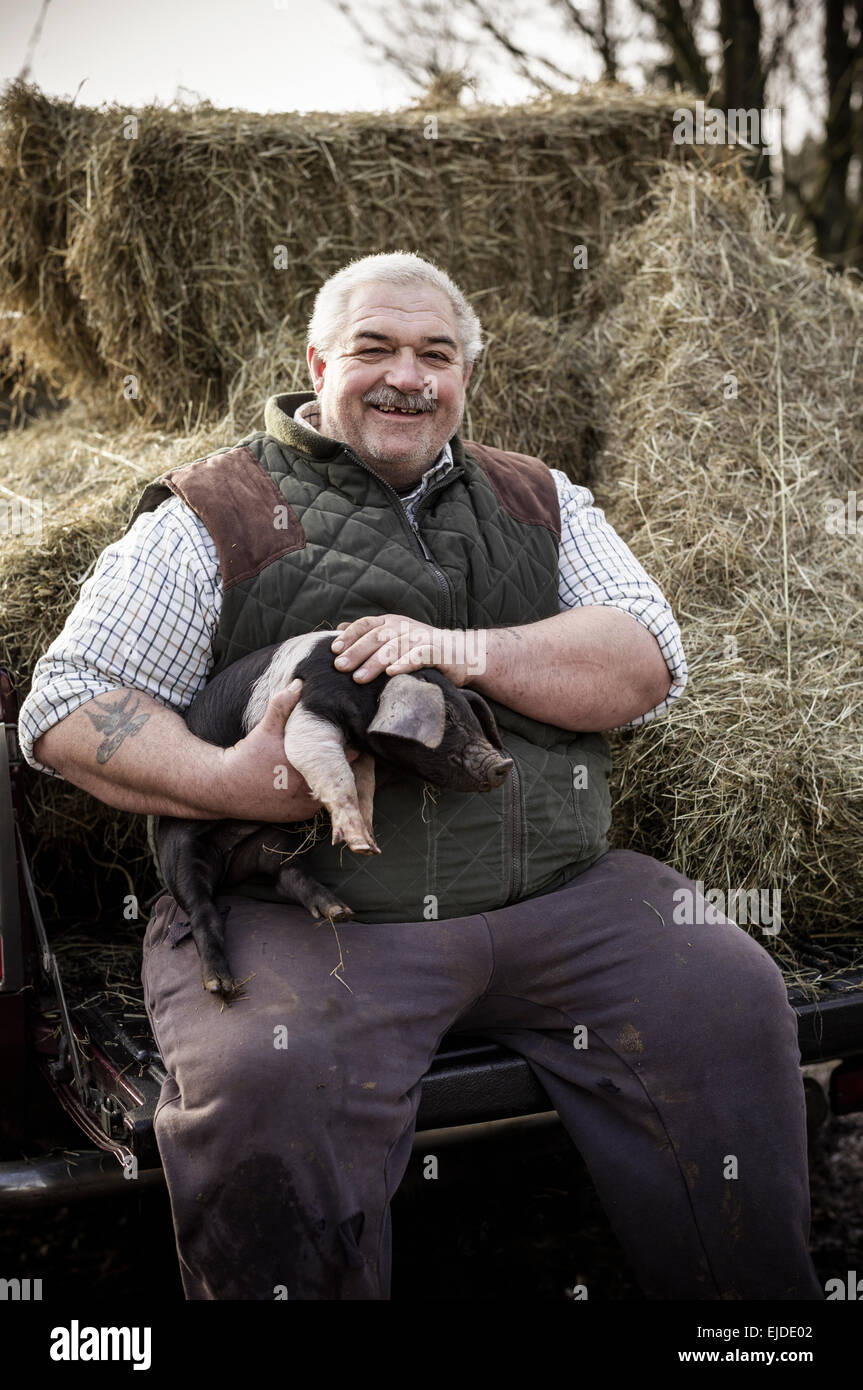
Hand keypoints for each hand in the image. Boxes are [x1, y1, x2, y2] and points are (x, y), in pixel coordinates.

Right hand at [218, 680, 359, 821]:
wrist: (225, 788)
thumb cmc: (247, 757)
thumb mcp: (266, 729)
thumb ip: (283, 705)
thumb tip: (298, 682)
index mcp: (308, 769)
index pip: (349, 754)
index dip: (348, 742)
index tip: (345, 733)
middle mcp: (310, 792)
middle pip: (344, 774)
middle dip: (342, 761)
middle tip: (337, 746)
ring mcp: (306, 808)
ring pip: (331, 790)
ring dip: (331, 778)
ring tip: (326, 762)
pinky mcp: (299, 816)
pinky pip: (318, 802)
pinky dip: (318, 791)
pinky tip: (311, 779)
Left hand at [330, 614, 469, 685]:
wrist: (461, 653)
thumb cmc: (421, 648)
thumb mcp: (393, 636)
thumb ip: (368, 633)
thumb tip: (338, 629)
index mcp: (391, 623)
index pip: (366, 624)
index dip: (349, 636)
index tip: (333, 651)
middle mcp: (404, 627)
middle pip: (377, 637)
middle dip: (357, 652)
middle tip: (340, 667)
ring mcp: (421, 638)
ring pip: (395, 647)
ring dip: (375, 662)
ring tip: (359, 678)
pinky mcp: (438, 652)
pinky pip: (420, 656)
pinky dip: (405, 663)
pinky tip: (392, 674)